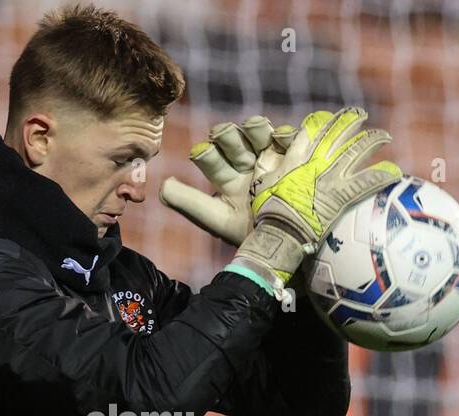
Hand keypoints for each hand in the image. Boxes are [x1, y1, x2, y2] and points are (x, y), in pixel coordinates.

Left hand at [160, 115, 298, 245]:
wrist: (297, 244)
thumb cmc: (255, 235)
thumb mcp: (220, 221)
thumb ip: (190, 203)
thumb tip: (162, 186)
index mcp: (229, 182)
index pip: (213, 161)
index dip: (207, 154)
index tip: (201, 152)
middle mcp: (249, 168)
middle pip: (234, 143)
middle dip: (227, 135)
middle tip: (223, 133)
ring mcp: (273, 160)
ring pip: (259, 134)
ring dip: (254, 128)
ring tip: (255, 127)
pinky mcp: (297, 157)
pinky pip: (290, 139)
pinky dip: (285, 134)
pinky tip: (281, 137)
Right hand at [232, 107, 400, 291]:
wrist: (280, 230)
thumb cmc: (268, 213)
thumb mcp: (262, 187)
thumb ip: (270, 174)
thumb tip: (268, 170)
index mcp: (295, 159)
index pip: (311, 130)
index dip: (321, 121)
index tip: (328, 117)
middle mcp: (315, 162)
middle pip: (337, 132)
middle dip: (350, 121)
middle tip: (361, 114)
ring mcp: (331, 176)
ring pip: (356, 150)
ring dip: (372, 140)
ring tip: (384, 136)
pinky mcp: (342, 194)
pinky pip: (367, 181)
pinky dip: (381, 175)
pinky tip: (395, 172)